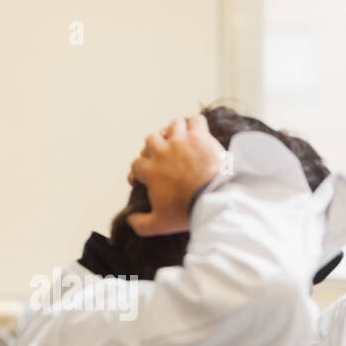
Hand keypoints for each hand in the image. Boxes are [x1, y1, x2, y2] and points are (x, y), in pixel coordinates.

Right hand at [126, 115, 224, 236]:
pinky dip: (195, 125)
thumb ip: (141, 224)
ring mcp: (180, 142)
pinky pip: (194, 120)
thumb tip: (129, 220)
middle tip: (166, 159)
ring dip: (174, 134)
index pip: (136, 164)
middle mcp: (161, 152)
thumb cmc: (187, 212)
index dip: (140, 171)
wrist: (216, 202)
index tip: (146, 178)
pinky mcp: (200, 137)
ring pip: (171, 127)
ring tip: (182, 144)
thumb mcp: (160, 224)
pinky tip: (198, 134)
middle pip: (151, 140)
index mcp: (149, 170)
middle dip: (156, 149)